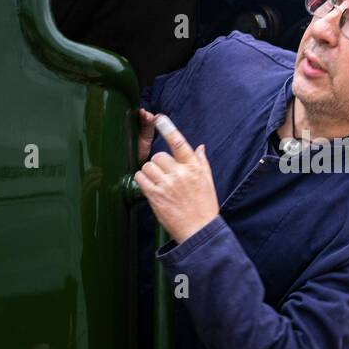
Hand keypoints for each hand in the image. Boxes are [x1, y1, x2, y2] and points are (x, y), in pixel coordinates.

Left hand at [133, 114, 219, 243]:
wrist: (199, 230)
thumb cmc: (204, 206)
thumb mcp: (208, 181)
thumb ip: (201, 162)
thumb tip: (200, 147)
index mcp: (193, 168)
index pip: (179, 143)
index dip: (168, 129)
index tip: (160, 118)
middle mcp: (180, 174)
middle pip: (158, 156)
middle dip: (159, 164)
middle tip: (165, 174)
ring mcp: (166, 185)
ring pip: (147, 166)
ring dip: (150, 172)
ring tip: (158, 182)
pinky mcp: (155, 196)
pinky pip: (140, 178)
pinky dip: (142, 180)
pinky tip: (150, 187)